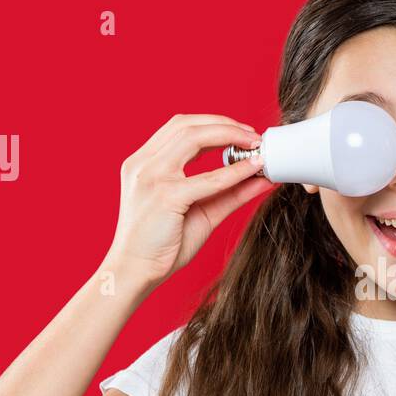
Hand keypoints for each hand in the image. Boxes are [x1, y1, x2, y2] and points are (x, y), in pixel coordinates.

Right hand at [102, 114, 271, 286]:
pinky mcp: (164, 196)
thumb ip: (229, 192)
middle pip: (186, 124)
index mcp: (144, 162)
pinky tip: (252, 169)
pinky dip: (234, 171)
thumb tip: (261, 177)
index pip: (179, 127)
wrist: (134, 272)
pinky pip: (207, 178)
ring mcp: (151, 177)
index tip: (241, 132)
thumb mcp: (201, 211)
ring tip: (254, 144)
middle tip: (253, 135)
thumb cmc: (162, 244)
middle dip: (224, 124)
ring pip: (193, 138)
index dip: (213, 123)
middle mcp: (143, 163)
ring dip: (229, 135)